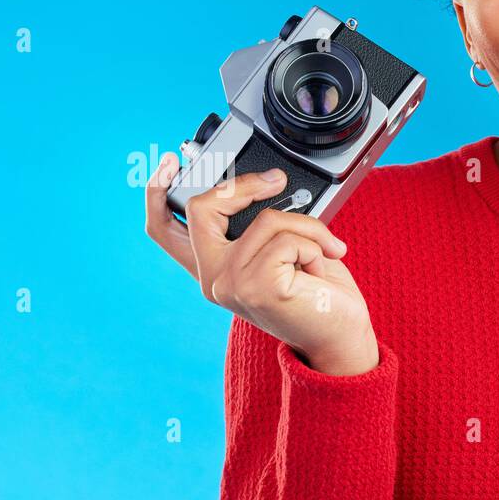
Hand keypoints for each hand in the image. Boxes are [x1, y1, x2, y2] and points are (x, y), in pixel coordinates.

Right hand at [144, 151, 378, 375]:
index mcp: (213, 267)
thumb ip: (261, 225)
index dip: (156, 192)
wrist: (342, 337)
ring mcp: (230, 284)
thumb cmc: (319, 295)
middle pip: (203, 209)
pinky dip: (316, 245)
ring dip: (308, 227)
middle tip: (277, 182)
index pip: (164, 230)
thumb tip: (268, 183)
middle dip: (244, 185)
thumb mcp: (282, 250)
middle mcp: (213, 278)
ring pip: (265, 220)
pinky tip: (318, 270)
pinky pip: (288, 239)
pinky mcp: (256, 287)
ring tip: (324, 250)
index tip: (168, 162)